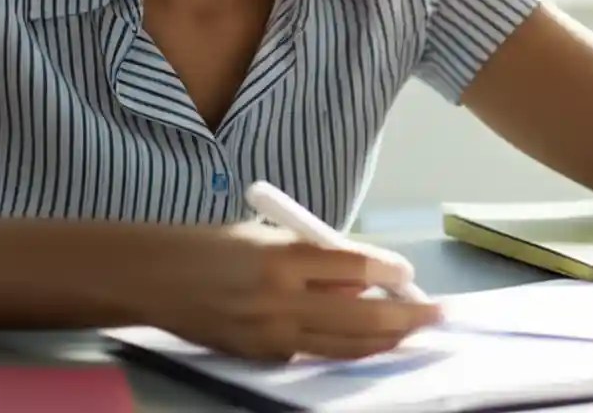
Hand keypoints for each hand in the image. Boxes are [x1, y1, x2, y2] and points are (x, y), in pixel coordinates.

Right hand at [131, 222, 442, 360]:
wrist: (155, 279)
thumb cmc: (216, 245)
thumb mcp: (270, 235)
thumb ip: (318, 257)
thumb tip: (369, 278)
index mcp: (281, 257)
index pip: (353, 265)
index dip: (390, 271)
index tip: (410, 273)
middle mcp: (279, 300)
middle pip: (360, 314)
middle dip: (406, 317)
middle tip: (437, 314)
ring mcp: (270, 336)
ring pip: (344, 345)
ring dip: (385, 340)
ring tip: (414, 332)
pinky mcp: (262, 358)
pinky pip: (316, 354)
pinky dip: (346, 348)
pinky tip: (369, 341)